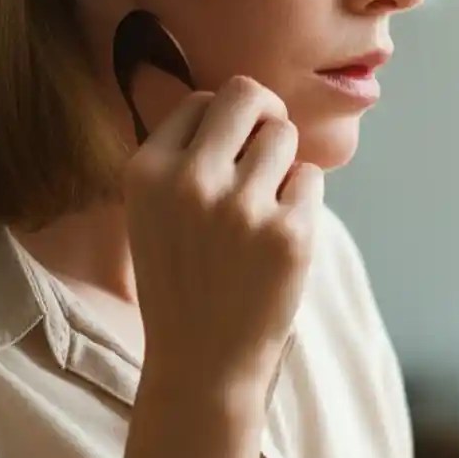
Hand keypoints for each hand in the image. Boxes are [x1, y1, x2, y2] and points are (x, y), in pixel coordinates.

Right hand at [123, 76, 323, 392]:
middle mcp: (190, 182)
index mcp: (147, 171)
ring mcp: (242, 208)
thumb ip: (183, 155)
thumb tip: (243, 99)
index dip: (224, 125)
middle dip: (264, 117)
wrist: (202, 362)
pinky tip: (278, 238)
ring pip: (285, 136)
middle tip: (266, 152)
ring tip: (264, 209)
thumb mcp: (153, 212)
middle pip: (248, 95)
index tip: (227, 158)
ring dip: (283, 165)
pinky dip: (301, 202)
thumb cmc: (184, 280)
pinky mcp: (289, 233)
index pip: (202, 100)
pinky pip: (311, 179)